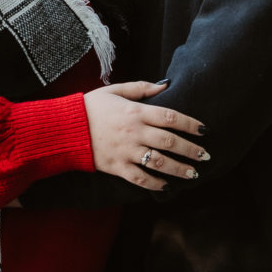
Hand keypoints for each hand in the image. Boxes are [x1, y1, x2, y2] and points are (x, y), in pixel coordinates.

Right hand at [84, 81, 207, 191]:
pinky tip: (167, 186)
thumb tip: (165, 85)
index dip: (190, 124)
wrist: (66, 129)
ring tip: (193, 174)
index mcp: (135, 112)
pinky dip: (155, 184)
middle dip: (191, 150)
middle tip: (205, 155)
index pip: (170, 117)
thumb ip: (141, 88)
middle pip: (169, 142)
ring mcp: (126, 152)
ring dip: (179, 169)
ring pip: (159, 163)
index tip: (204, 130)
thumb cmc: (91, 107)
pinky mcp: (117, 167)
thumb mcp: (115, 90)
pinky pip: (140, 178)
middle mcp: (134, 133)